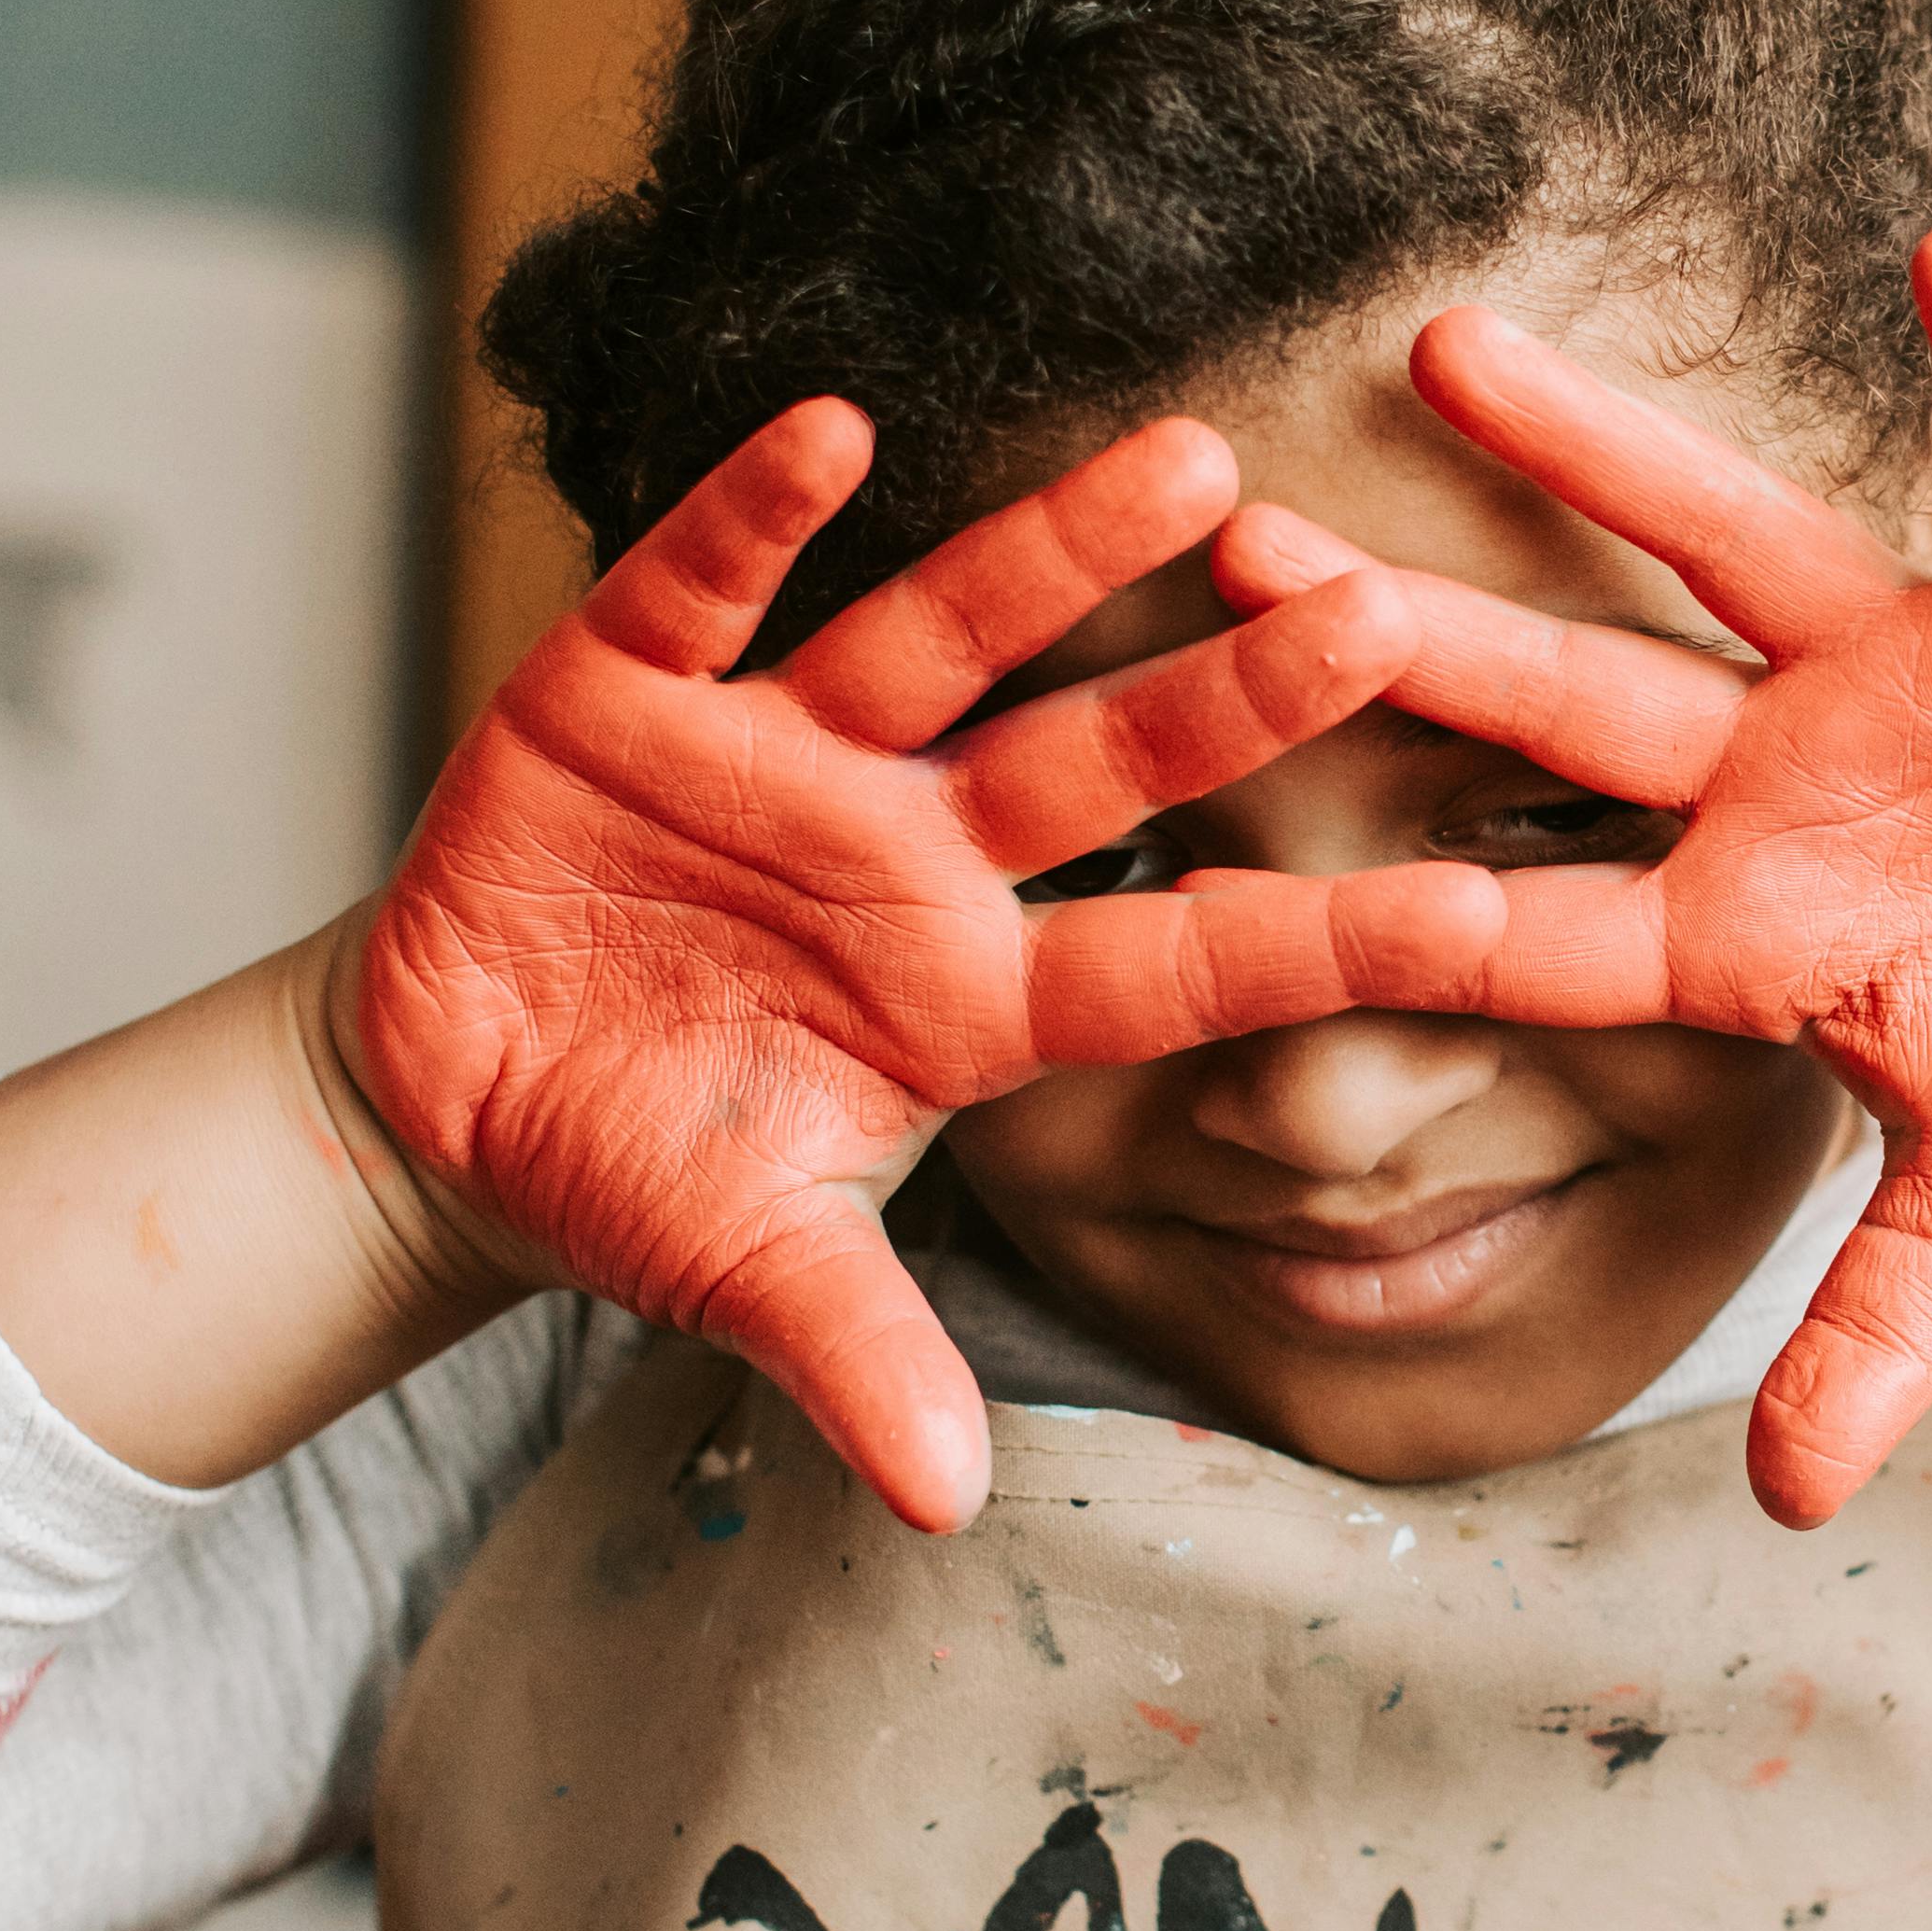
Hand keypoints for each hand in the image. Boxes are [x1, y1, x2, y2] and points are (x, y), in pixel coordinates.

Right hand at [346, 399, 1494, 1531]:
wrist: (453, 1093)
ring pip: (944, 634)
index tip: (1477, 919)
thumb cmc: (637, 1168)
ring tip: (1193, 458)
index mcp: (967, 997)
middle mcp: (909, 852)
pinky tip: (832, 428)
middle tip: (1381, 608)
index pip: (1177, 968)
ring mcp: (781, 756)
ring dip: (1056, 549)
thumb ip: (854, 1353)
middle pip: (1101, 765)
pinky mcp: (632, 690)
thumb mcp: (745, 1267)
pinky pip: (704, 587)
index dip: (1317, 945)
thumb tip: (947, 1502)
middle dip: (1232, 693)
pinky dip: (755, 512)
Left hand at [1217, 227, 1931, 1523]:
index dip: (1406, 918)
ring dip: (1595, 451)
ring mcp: (1913, 669)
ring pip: (1724, 542)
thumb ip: (1880, 1340)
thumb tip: (1776, 1505)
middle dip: (1404, 637)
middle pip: (1561, 703)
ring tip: (1445, 347)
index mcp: (1748, 930)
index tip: (1230, 901)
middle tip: (1231, 561)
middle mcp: (1788, 774)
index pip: (1541, 926)